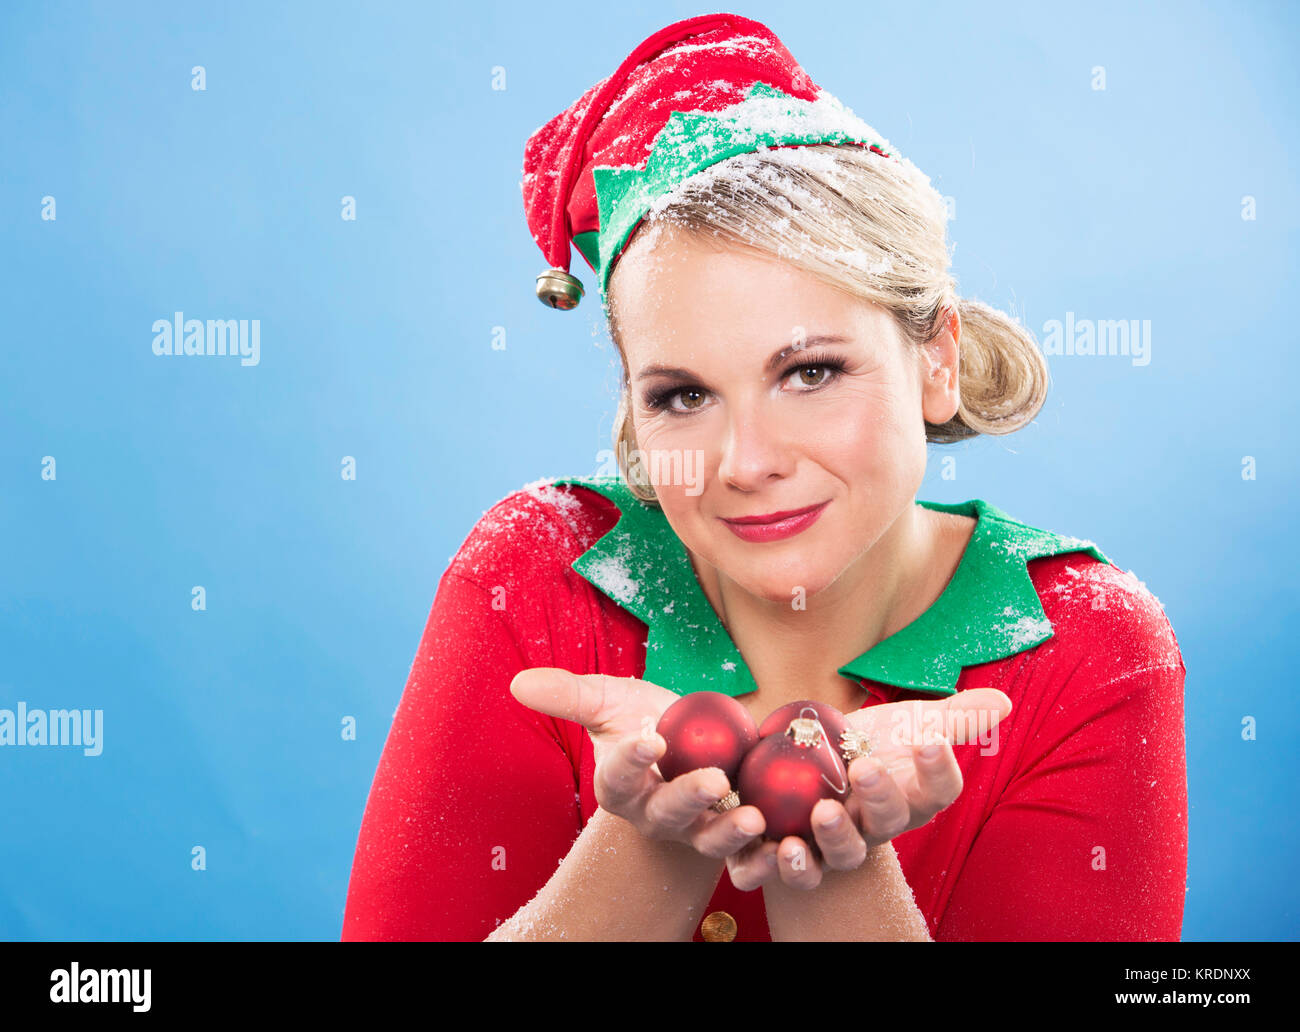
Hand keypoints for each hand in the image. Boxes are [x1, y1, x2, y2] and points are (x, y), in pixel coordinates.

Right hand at [510, 668, 766, 860]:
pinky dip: (766, 852)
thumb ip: (569, 694)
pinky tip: (787, 839)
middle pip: (668, 813)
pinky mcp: (732, 835)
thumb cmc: (642, 720)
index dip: (631, 759)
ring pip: (710, 839)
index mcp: (619, 786)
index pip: (619, 776)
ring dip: (731, 832)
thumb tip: (518, 682)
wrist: (690, 745)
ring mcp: (695, 829)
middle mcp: (654, 815)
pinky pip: (749, 852)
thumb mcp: (609, 700)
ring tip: (754, 816)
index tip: (649, 740)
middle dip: (689, 799)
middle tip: (714, 780)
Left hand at [726, 687, 1012, 890]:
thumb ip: (949, 717)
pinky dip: (786, 867)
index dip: (939, 770)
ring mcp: (837, 844)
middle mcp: (876, 827)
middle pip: (889, 822)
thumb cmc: (864, 742)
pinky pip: (797, 872)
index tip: (929, 739)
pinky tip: (779, 848)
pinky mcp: (795, 854)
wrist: (802, 758)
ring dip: (835, 838)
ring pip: (843, 855)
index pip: (938, 791)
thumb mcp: (902, 723)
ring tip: (823, 812)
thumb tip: (1002, 702)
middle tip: (864, 767)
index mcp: (909, 797)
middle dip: (880, 797)